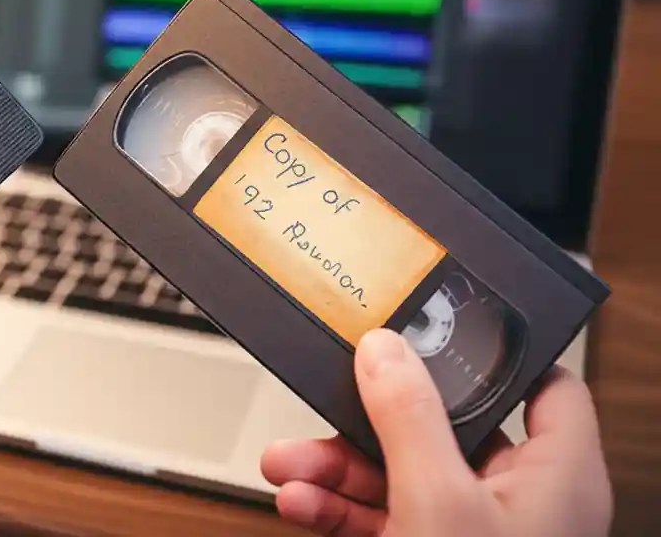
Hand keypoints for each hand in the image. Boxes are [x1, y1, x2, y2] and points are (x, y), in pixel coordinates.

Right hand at [260, 329, 610, 536]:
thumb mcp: (438, 499)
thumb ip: (409, 416)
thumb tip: (387, 349)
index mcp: (555, 473)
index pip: (541, 384)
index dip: (491, 352)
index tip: (433, 327)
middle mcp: (519, 499)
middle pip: (441, 428)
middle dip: (368, 422)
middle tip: (320, 407)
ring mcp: (473, 533)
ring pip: (401, 475)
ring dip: (337, 470)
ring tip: (287, 466)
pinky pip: (385, 519)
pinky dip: (341, 511)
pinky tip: (301, 505)